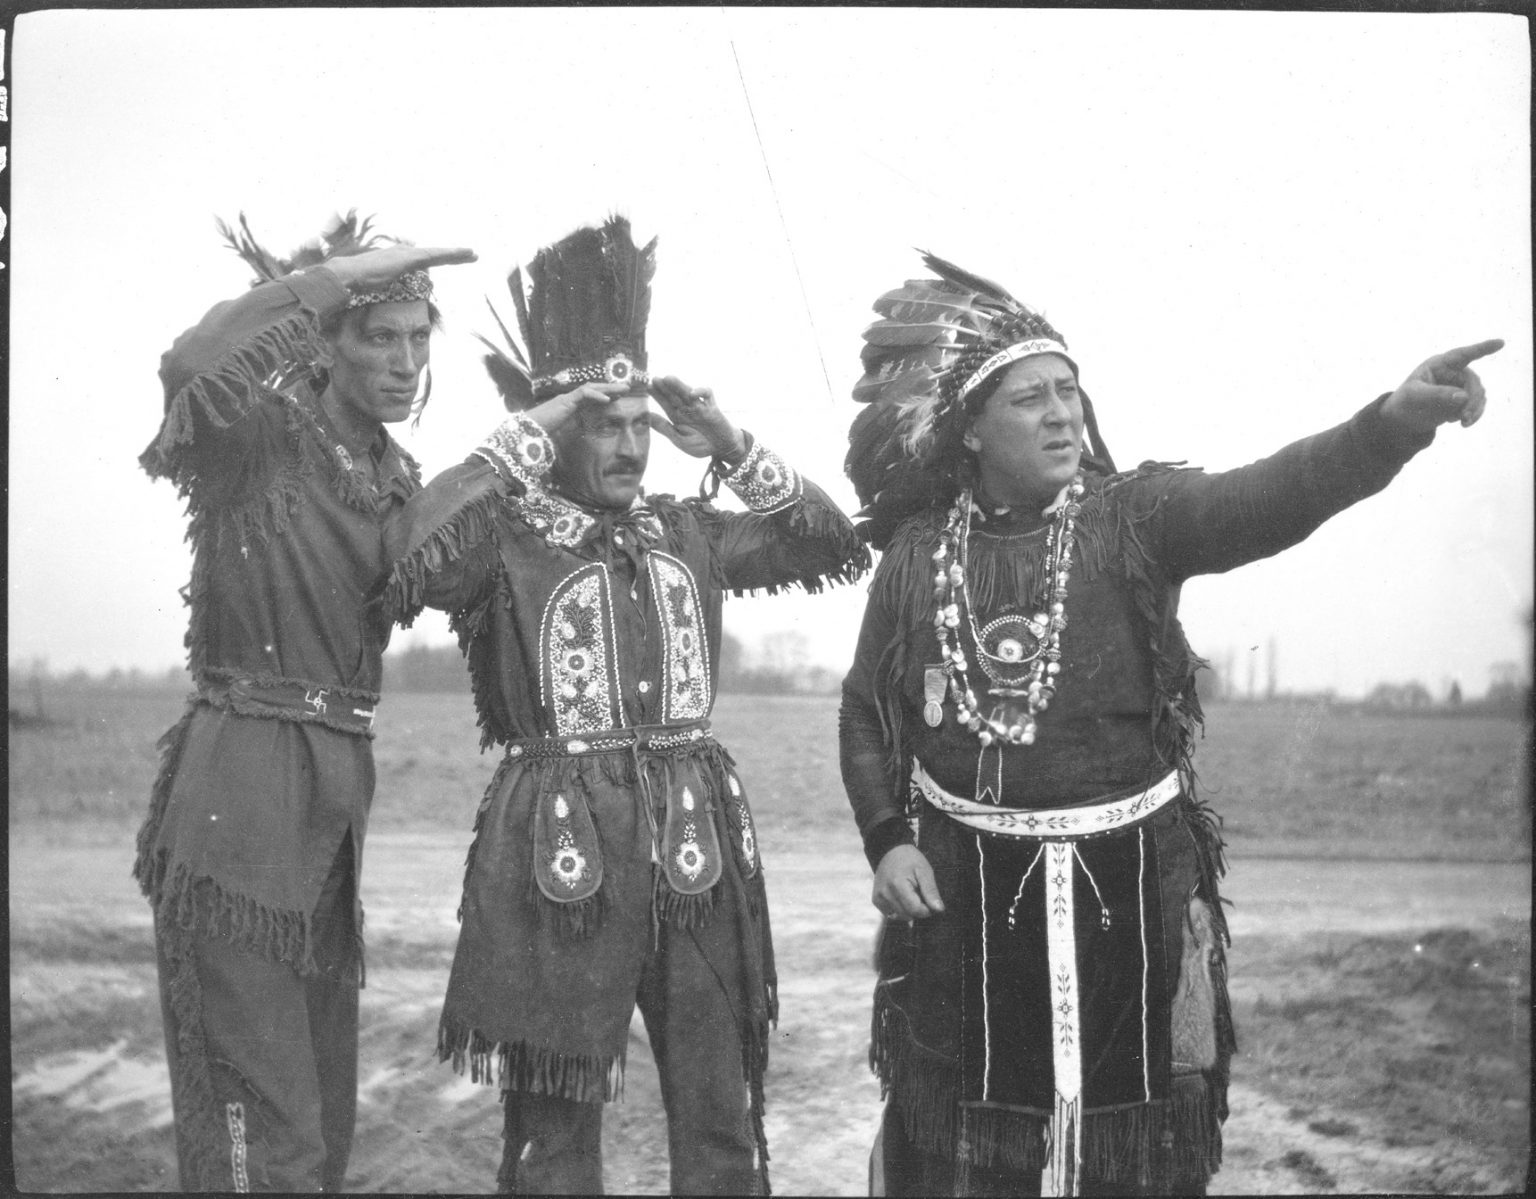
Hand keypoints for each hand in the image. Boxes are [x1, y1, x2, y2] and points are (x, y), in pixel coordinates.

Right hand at [322, 244, 477, 291]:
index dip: (437, 260)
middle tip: (471, 254)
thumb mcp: (376, 287)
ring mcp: (407, 254)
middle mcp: (403, 252)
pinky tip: (465, 254)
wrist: (348, 275)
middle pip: (433, 254)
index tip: (450, 261)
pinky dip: (451, 254)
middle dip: (452, 254)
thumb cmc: (357, 284)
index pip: (422, 259)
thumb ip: (383, 288)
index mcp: (397, 259)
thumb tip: (380, 296)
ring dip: (456, 253)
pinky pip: (436, 255)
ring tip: (474, 254)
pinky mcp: (410, 258)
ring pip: (437, 253)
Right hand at [524, 381, 633, 437]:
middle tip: (627, 388)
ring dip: (608, 389)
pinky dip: (596, 396)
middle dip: (611, 388)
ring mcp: (567, 398)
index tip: (618, 397)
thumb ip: (572, 432)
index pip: (591, 397)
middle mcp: (570, 399)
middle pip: (594, 389)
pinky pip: (583, 394)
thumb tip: (582, 440)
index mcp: (570, 406)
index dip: (605, 396)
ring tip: (623, 390)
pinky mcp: (565, 401)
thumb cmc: (541, 434)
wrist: (527, 432)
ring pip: (591, 388)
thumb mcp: (562, 434)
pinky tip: (608, 400)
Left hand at [649, 375, 744, 459]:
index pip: (665, 403)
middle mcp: (687, 409)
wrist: (722, 449)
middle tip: (654, 379)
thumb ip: (664, 428)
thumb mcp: (679, 440)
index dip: (657, 395)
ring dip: (678, 385)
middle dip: (665, 387)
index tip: (647, 387)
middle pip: (674, 395)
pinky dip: (701, 392)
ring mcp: (699, 407)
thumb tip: (648, 416)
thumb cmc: (700, 445)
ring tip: (668, 378)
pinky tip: (692, 393)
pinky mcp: (712, 408)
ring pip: (688, 392)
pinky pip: (707, 395)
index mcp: (677, 417)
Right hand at [872, 844, 944, 920]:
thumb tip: (939, 909)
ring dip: (909, 910)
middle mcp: (885, 893)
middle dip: (918, 909)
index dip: (927, 909)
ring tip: (910, 893)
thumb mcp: (924, 871)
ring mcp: (879, 898)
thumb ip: (931, 891)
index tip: (929, 899)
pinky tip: (901, 896)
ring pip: (900, 917)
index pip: (916, 910)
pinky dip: (900, 909)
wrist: (890, 851)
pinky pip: (892, 914)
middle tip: (919, 893)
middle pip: (908, 916)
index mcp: (897, 885)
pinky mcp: (876, 901)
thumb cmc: (910, 860)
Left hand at [1382, 338, 1502, 432]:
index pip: (1463, 354)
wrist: (1405, 419)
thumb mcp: (1415, 396)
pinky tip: (1461, 423)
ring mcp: (1460, 386)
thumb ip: (1437, 394)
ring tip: (1464, 423)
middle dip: (1472, 401)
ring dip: (1474, 410)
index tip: (1501, 343)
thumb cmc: (1405, 401)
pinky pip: (1477, 405)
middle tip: (1465, 417)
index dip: (1482, 348)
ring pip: (1479, 395)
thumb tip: (1463, 396)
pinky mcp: (1463, 400)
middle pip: (1474, 383)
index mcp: (1440, 364)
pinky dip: (1473, 415)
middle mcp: (1454, 372)